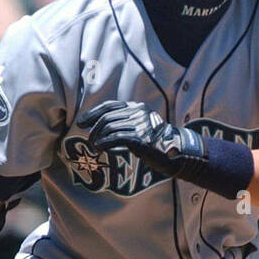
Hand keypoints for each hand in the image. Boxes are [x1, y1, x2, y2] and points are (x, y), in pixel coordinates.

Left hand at [78, 100, 203, 176]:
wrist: (176, 153)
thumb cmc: (155, 143)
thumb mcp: (139, 128)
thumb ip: (123, 124)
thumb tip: (98, 127)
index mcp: (137, 108)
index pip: (110, 106)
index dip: (93, 113)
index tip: (82, 122)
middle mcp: (138, 113)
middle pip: (107, 117)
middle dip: (94, 130)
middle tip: (90, 141)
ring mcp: (140, 125)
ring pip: (110, 128)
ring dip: (98, 139)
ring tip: (94, 148)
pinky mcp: (141, 139)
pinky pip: (116, 138)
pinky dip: (105, 143)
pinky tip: (100, 149)